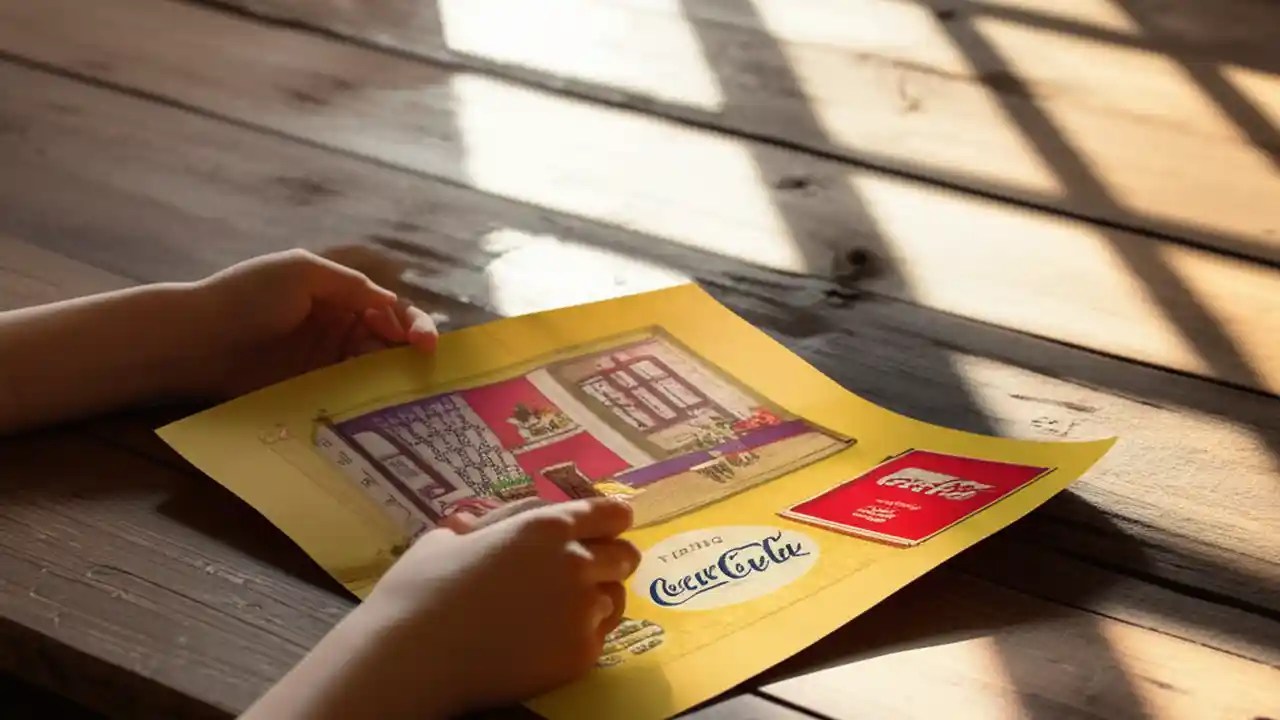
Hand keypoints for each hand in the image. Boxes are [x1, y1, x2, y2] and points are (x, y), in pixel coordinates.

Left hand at [190, 249, 437, 397]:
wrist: (194, 340)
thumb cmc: (247, 296)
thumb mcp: (301, 271)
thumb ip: (349, 284)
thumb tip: (391, 304)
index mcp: (339, 294)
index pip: (389, 309)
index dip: (412, 325)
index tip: (424, 346)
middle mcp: (337, 327)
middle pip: (388, 342)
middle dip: (409, 354)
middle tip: (422, 372)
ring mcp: (324, 361)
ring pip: (373, 371)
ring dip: (392, 379)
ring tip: (407, 393)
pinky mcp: (310, 390)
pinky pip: (347, 396)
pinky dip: (367, 401)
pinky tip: (380, 409)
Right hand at [354, 498, 639, 716]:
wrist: (411, 659)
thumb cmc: (420, 589)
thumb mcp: (454, 536)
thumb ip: (501, 522)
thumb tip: (522, 517)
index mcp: (546, 527)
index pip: (610, 514)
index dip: (611, 521)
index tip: (610, 527)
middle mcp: (575, 564)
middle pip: (625, 556)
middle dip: (610, 560)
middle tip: (583, 574)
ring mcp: (582, 612)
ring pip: (614, 598)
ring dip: (595, 599)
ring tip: (558, 611)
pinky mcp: (580, 655)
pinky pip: (599, 637)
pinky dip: (581, 635)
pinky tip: (547, 639)